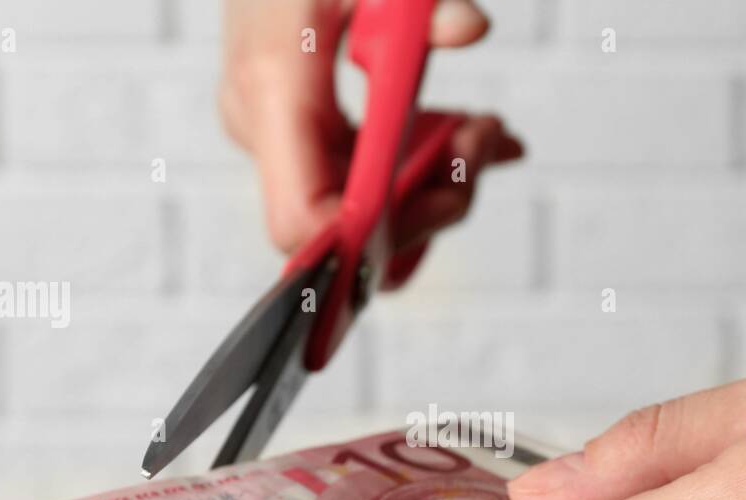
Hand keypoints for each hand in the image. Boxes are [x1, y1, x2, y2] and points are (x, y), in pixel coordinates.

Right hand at [219, 0, 522, 268]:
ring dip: (433, 180)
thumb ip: (420, 2)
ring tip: (483, 129)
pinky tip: (462, 130)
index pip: (306, 219)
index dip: (376, 232)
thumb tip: (468, 27)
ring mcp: (275, 131)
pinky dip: (415, 162)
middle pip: (345, 220)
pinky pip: (359, 173)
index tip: (445, 196)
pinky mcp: (296, 126)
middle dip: (428, 197)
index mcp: (272, 88)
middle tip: (482, 139)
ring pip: (360, 204)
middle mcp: (263, 123)